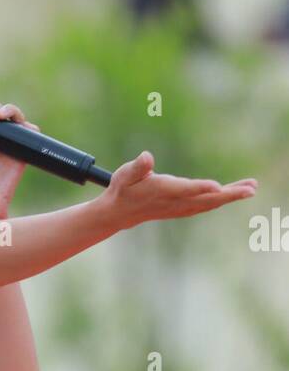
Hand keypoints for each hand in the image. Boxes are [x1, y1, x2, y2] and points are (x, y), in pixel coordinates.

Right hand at [95, 150, 257, 232]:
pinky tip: (234, 193)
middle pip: (206, 200)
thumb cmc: (122, 189)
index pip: (184, 190)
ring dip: (231, 196)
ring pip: (210, 203)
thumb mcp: (124, 174)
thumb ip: (137, 167)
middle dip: (229, 195)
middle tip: (251, 189)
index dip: (201, 188)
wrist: (119, 213)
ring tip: (251, 188)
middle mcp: (174, 202)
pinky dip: (222, 200)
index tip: (218, 187)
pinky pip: (207, 205)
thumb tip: (146, 157)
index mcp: (161, 191)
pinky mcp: (183, 209)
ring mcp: (180, 208)